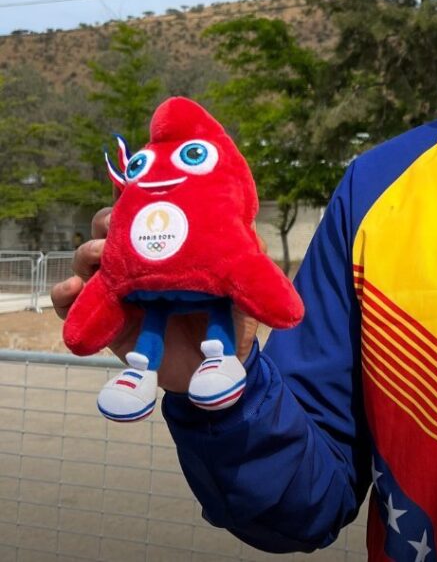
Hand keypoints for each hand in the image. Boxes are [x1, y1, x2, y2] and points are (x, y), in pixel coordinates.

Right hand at [51, 206, 260, 392]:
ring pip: (86, 262)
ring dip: (85, 254)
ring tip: (97, 258)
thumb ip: (245, 259)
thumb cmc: (231, 321)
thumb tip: (245, 225)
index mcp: (170, 250)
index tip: (127, 191)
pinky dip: (67, 295)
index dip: (130, 200)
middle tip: (112, 227)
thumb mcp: (242, 286)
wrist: (220, 371)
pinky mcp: (106, 322)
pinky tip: (73, 290)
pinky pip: (74, 306)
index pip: (143, 215)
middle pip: (107, 231)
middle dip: (105, 223)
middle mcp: (141, 265)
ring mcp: (120, 292)